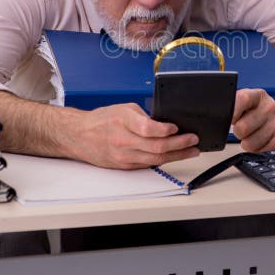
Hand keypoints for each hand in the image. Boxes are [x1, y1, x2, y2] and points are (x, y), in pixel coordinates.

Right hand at [75, 103, 199, 168]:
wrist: (80, 136)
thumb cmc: (103, 120)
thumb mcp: (124, 109)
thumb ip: (144, 116)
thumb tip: (167, 123)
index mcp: (123, 121)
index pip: (148, 128)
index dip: (166, 130)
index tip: (178, 128)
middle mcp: (123, 140)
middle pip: (156, 147)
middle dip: (180, 144)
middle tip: (194, 140)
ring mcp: (124, 156)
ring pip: (156, 158)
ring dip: (178, 155)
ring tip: (192, 150)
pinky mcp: (125, 165)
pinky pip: (149, 164)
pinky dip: (164, 159)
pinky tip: (175, 155)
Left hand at [232, 89, 274, 151]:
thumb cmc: (263, 114)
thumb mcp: (250, 103)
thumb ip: (236, 105)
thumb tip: (220, 114)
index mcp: (259, 96)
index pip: (242, 99)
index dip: (233, 112)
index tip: (232, 118)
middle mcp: (270, 107)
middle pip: (242, 127)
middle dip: (238, 132)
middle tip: (243, 128)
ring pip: (249, 143)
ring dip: (247, 142)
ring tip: (253, 135)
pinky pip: (258, 150)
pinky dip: (256, 148)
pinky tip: (262, 140)